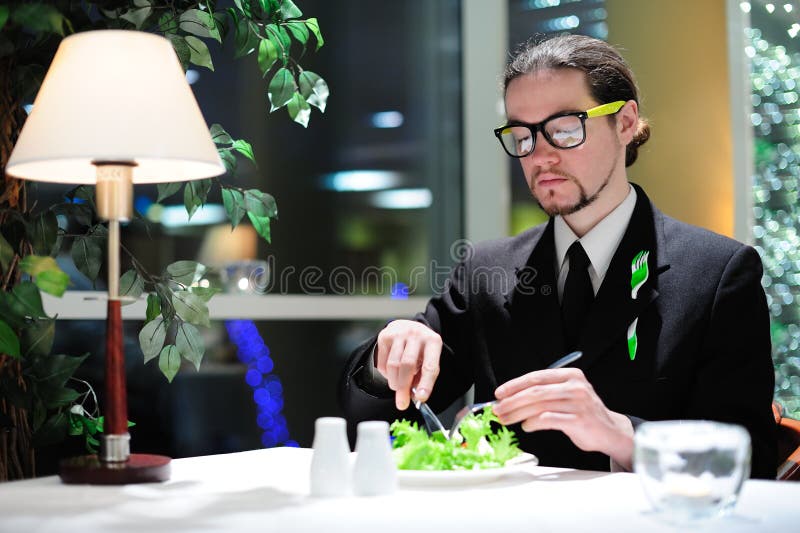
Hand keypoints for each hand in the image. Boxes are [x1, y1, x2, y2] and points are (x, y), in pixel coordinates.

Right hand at [375, 320, 441, 410]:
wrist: (407, 326)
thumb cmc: (420, 349)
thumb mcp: (428, 359)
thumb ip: (423, 377)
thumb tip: (413, 396)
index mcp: (433, 341)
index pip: (430, 366)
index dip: (426, 384)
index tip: (421, 398)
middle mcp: (416, 334)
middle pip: (407, 365)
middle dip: (403, 387)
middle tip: (402, 403)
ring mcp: (399, 333)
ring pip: (393, 365)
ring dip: (394, 382)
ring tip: (398, 386)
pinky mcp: (384, 336)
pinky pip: (382, 363)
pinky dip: (386, 374)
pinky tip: (392, 373)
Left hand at [493, 367, 633, 468]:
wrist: (610, 432)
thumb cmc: (582, 413)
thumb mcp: (566, 395)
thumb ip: (544, 393)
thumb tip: (510, 398)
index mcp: (570, 375)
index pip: (536, 376)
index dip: (515, 385)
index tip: (499, 393)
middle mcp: (576, 386)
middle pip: (535, 391)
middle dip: (512, 401)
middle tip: (497, 409)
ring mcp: (579, 403)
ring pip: (539, 405)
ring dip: (517, 413)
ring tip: (506, 419)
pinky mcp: (579, 420)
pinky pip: (548, 420)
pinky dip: (533, 423)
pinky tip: (526, 426)